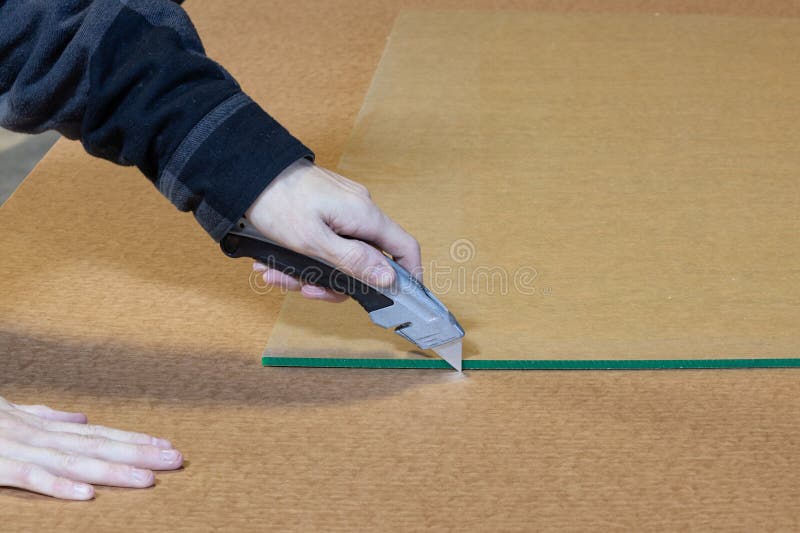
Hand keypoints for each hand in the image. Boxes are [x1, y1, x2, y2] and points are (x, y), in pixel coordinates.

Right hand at [0, 396, 182, 499]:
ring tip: (147, 480)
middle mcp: (37, 435)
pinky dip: (57, 485)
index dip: (133, 440)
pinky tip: (87, 495)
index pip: (98, 433)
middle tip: (178, 460)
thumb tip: (83, 418)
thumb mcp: (14, 412)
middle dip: (138, 454)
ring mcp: (16, 449)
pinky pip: (28, 477)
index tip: (168, 445)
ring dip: (112, 471)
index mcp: (43, 426)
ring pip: (72, 461)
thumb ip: (47, 416)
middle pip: (96, 445)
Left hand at [246, 159, 421, 301]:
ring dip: (309, 271)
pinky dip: (301, 256)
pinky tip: (272, 261)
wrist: (244, 170)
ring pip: (339, 254)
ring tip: (274, 273)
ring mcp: (342, 209)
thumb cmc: (276, 200)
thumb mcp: (313, 240)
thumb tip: (389, 278)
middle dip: (334, 281)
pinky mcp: (325, 208)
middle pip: (365, 259)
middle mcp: (358, 210)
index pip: (404, 248)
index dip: (408, 276)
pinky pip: (324, 241)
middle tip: (305, 289)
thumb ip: (354, 260)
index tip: (399, 300)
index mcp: (364, 215)